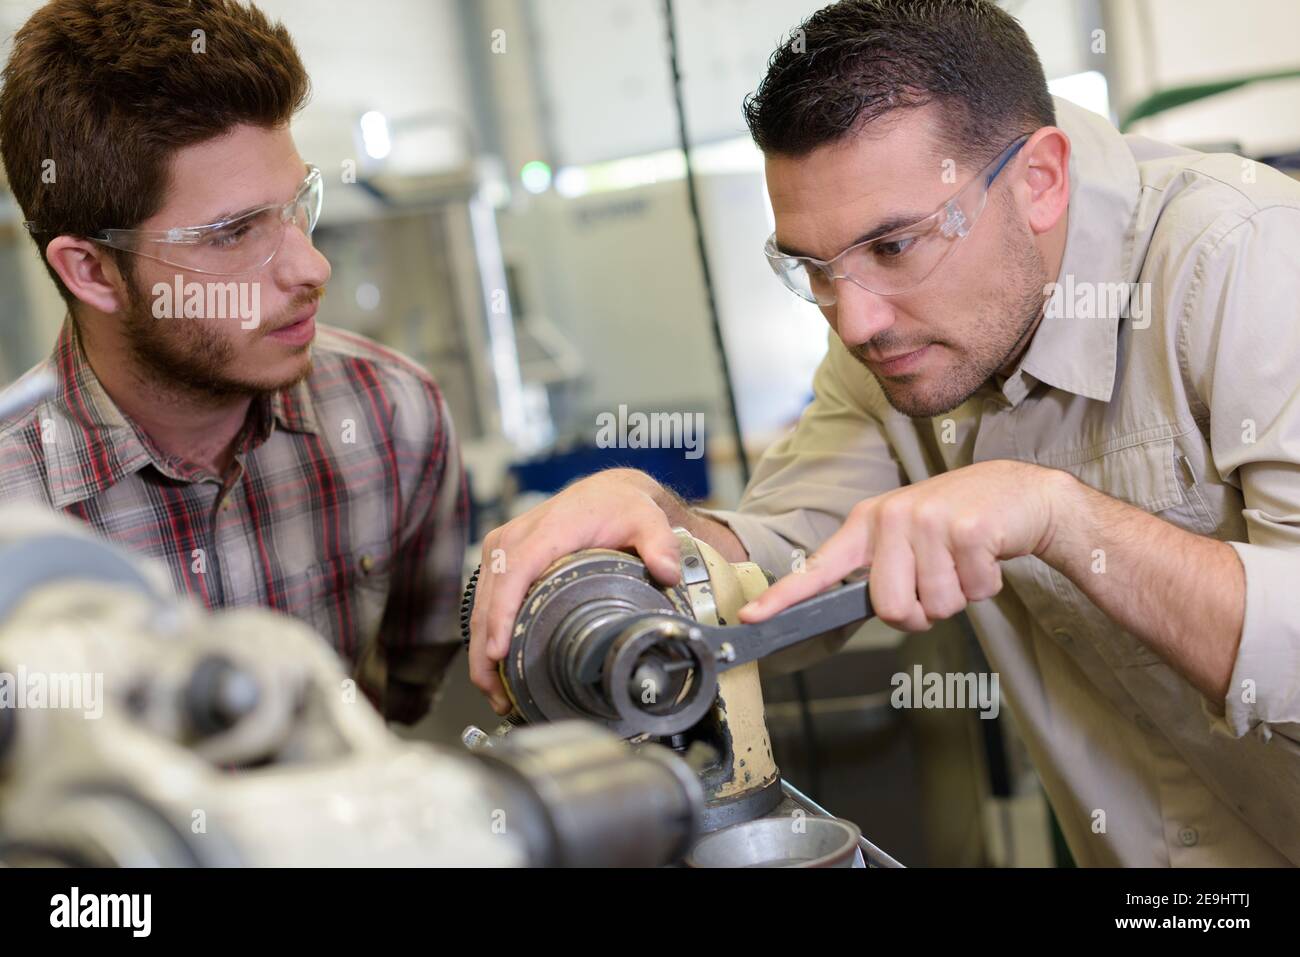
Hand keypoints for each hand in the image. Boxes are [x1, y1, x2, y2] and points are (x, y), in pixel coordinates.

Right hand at [468, 469, 682, 713]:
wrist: (605, 493)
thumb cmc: (619, 508)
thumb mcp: (646, 521)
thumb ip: (660, 545)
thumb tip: (667, 573)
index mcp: (545, 532)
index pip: (514, 574)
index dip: (502, 615)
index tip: (497, 652)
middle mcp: (513, 539)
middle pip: (489, 598)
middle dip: (485, 650)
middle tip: (497, 695)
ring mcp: (501, 549)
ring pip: (481, 604)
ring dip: (481, 650)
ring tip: (495, 693)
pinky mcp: (499, 560)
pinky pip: (486, 600)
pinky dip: (485, 635)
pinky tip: (495, 667)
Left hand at [738, 460, 1070, 631]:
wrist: (1019, 493)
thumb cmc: (959, 522)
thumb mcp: (908, 535)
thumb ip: (882, 569)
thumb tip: (873, 610)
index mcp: (867, 523)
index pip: (818, 567)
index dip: (784, 597)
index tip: (751, 617)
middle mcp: (891, 518)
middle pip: (890, 609)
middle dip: (920, 612)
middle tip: (938, 585)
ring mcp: (928, 520)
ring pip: (935, 606)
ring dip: (958, 597)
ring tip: (963, 562)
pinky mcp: (966, 529)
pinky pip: (973, 592)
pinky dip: (986, 585)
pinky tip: (985, 555)